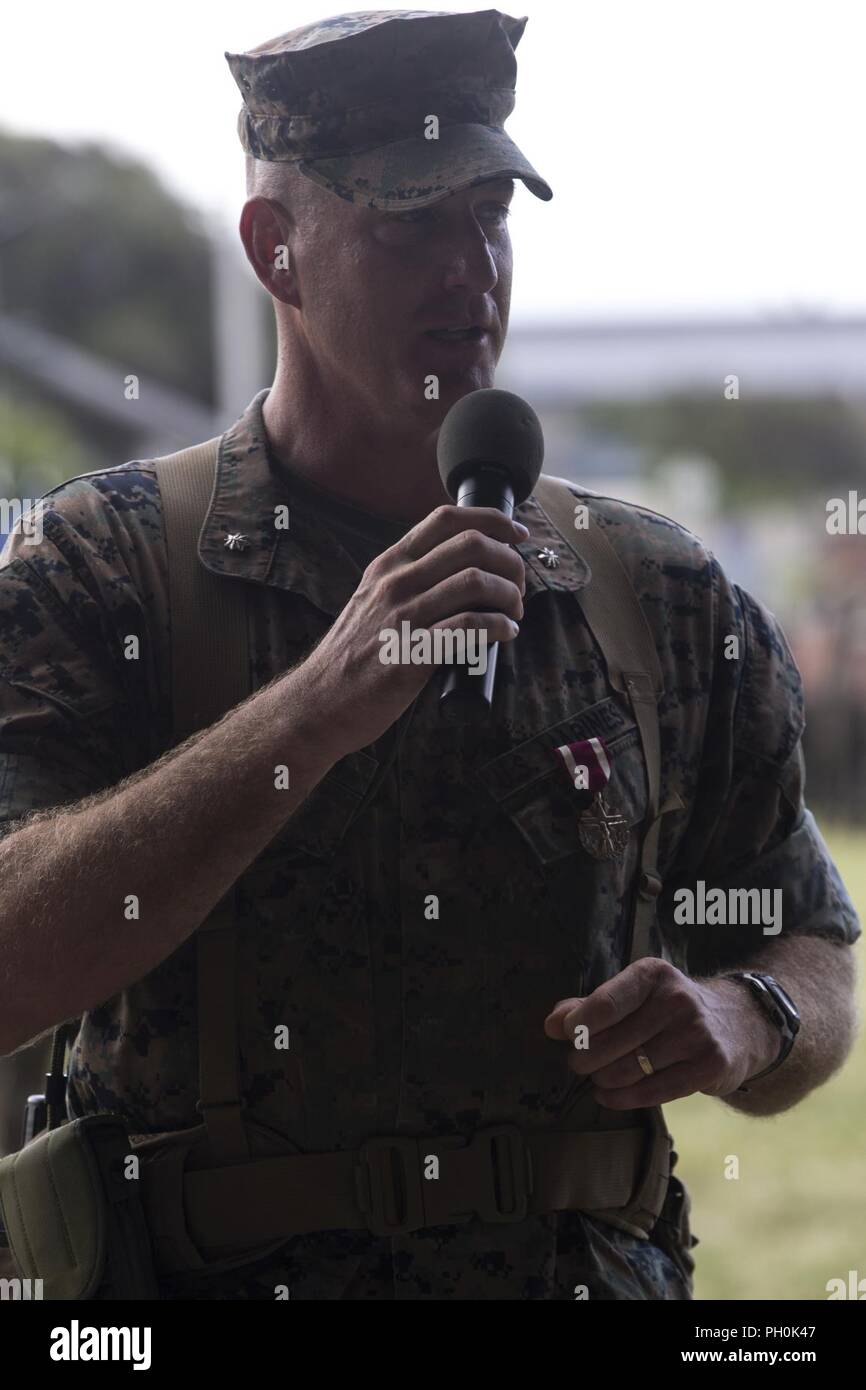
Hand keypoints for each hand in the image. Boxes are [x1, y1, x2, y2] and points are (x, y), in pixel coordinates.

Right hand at [303, 504, 527, 754]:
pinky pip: (468, 627)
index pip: (445, 520)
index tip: (517, 534)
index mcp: (389, 565)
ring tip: (514, 613)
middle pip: (471, 546)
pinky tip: (505, 634)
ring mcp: (402, 618)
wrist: (319, 702)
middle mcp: (395, 583)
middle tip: (518, 586)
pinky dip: (498, 627)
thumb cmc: (353, 655)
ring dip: (509, 596)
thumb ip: (409, 581)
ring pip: (475, 583)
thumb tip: (462, 572)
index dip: (491, 519)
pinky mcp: (411, 655)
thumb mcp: (372, 600)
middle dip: (510, 562)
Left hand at [543, 958, 780, 1106]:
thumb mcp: (632, 995)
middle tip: (578, 1062)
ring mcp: (696, 1033)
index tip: (566, 1035)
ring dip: (603, 1080)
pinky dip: (622, 1099)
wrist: (734, 1024)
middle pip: (611, 1043)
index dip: (578, 1025)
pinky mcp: (709, 1066)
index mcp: (653, 974)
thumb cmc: (666, 1009)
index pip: (605, 1003)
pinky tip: (609, 1096)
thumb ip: (589, 1007)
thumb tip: (551, 1024)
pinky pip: (654, 1092)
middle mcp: (677, 1000)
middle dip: (585, 1058)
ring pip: (629, 1071)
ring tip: (598, 1077)